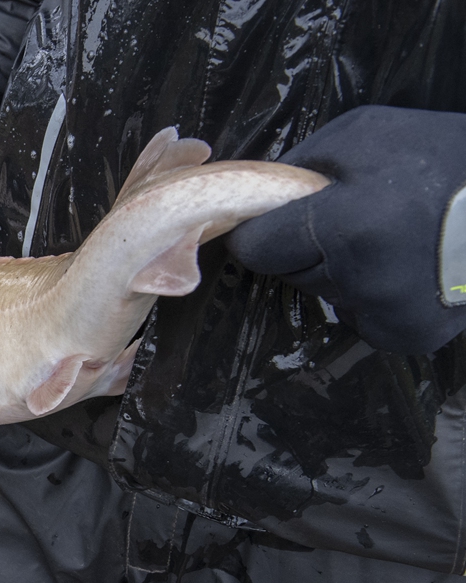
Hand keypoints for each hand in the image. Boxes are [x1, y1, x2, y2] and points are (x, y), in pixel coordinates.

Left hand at [227, 105, 465, 353]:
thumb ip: (298, 167)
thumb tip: (252, 199)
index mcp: (345, 226)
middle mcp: (363, 280)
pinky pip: (360, 316)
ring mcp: (387, 314)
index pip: (256, 249)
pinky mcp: (409, 336)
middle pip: (289, 273)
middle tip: (357, 218)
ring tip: (391, 240)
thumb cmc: (440, 156)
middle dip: (306, 247)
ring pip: (324, 294)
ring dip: (342, 272)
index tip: (280, 219)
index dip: (263, 231)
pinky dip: (373, 297)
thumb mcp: (362, 135)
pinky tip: (408, 268)